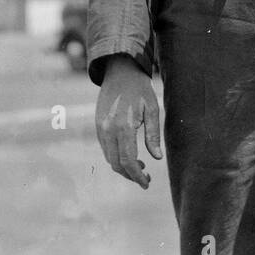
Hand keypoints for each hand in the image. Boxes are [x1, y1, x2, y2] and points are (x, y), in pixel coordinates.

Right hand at [95, 55, 162, 188]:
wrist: (119, 71)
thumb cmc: (140, 89)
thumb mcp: (152, 109)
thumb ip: (153, 135)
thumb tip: (157, 158)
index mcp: (124, 126)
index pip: (128, 161)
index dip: (137, 176)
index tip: (147, 183)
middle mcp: (108, 129)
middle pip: (116, 164)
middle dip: (130, 175)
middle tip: (146, 178)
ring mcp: (100, 128)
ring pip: (109, 158)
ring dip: (123, 167)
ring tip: (140, 167)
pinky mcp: (97, 125)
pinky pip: (105, 148)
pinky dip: (116, 157)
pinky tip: (128, 154)